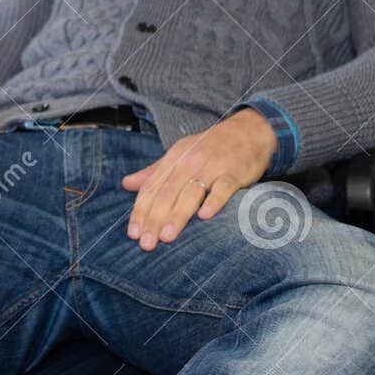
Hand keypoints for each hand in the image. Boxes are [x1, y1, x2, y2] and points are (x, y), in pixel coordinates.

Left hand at [121, 108, 276, 251]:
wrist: (248, 130)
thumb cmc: (210, 147)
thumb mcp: (179, 154)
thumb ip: (154, 172)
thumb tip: (126, 184)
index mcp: (173, 159)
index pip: (152, 187)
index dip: (140, 211)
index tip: (133, 234)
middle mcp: (189, 162)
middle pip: (167, 193)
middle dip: (154, 219)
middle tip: (146, 243)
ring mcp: (212, 166)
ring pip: (191, 193)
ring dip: (178, 215)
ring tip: (167, 237)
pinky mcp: (234, 172)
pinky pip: (223, 188)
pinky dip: (214, 201)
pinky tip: (205, 216)